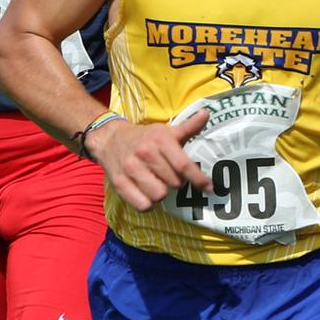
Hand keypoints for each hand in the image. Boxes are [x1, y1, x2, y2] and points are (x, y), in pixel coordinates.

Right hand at [91, 111, 210, 211]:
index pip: (183, 165)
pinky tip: (147, 194)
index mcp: (160, 140)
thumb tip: (206, 114)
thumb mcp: (165, 130)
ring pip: (159, 196)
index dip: (198, 179)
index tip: (209, 187)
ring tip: (158, 184)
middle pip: (174, 183)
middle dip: (177, 183)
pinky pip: (143, 205)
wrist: (110, 139)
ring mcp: (131, 169)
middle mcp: (146, 154)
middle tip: (170, 176)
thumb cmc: (144, 137)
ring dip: (162, 194)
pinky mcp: (119, 183)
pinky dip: (148, 204)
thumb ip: (188, 127)